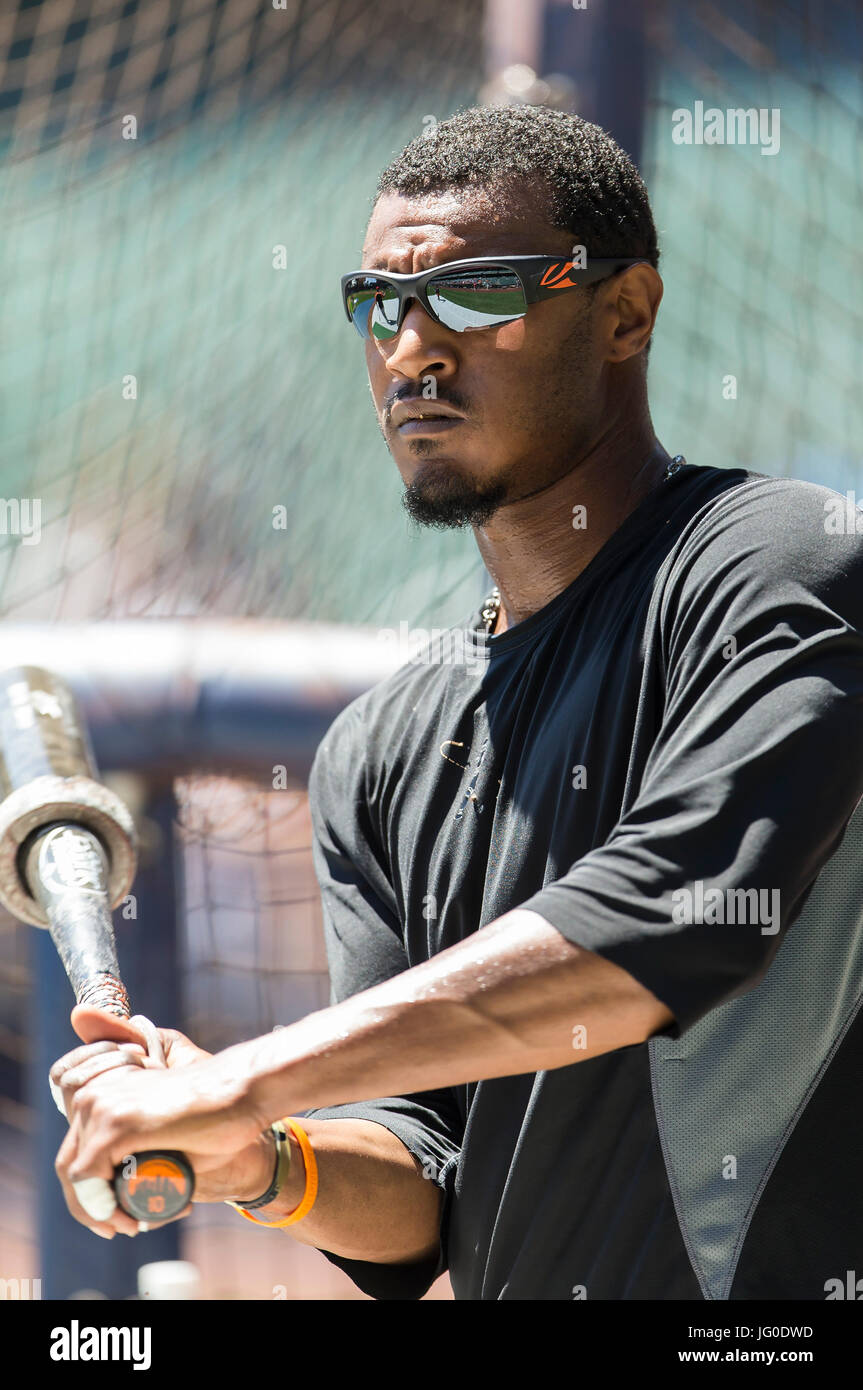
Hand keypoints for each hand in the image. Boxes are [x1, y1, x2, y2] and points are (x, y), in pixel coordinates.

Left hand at [51, 1021, 274, 1238]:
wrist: (243, 1092)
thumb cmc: (215, 1116)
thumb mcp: (168, 1139)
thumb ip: (145, 1158)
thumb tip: (134, 1208)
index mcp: (104, 1095)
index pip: (76, 1152)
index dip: (89, 1193)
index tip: (117, 1218)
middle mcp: (95, 1096)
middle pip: (69, 1162)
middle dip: (89, 1206)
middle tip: (122, 1227)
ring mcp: (103, 1106)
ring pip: (74, 1172)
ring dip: (96, 1210)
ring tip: (131, 1225)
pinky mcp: (117, 1122)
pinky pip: (86, 1175)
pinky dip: (99, 1204)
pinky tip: (125, 1217)